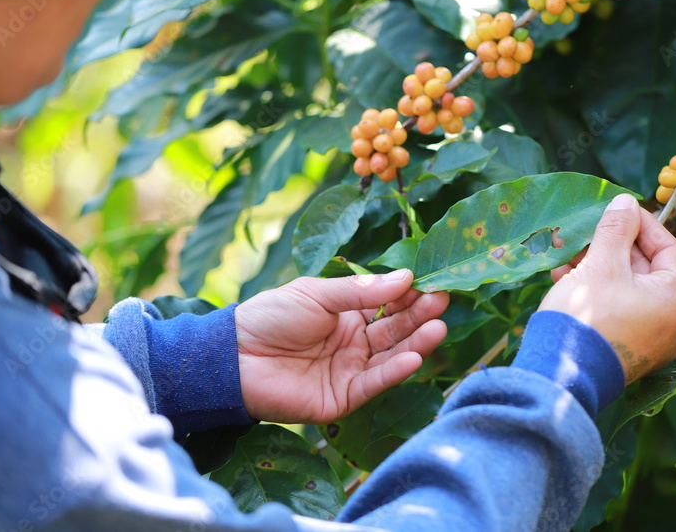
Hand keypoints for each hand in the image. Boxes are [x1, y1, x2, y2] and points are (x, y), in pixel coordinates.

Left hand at [235, 270, 447, 423]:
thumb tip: (406, 277)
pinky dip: (396, 371)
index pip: (388, 305)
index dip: (409, 294)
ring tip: (438, 327)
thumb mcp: (317, 295)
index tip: (433, 282)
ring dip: (416, 342)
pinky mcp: (344, 398)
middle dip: (419, 315)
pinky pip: (375, 383)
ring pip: (392, 355)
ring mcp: (350, 371)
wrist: (234, 358)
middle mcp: (354, 343)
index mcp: (346, 315)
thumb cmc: (270, 318)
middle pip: (395, 329)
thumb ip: (361, 291)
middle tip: (442, 300)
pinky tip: (413, 357)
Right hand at [539, 193, 675, 382]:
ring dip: (596, 266)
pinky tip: (564, 278)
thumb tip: (626, 202)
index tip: (618, 211)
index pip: (668, 249)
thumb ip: (616, 229)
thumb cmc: (586, 317)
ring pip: (625, 289)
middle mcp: (668, 324)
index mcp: (672, 302)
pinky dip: (594, 291)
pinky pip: (615, 310)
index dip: (643, 225)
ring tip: (565, 255)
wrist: (559, 376)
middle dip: (610, 246)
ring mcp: (647, 341)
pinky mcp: (624, 351)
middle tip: (584, 232)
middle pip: (644, 269)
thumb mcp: (600, 264)